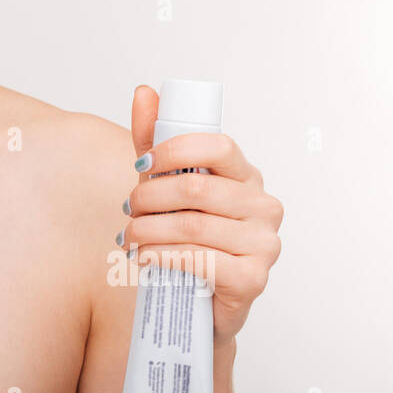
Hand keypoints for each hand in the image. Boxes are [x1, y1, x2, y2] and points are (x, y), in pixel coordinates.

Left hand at [121, 85, 282, 350]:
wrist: (197, 300)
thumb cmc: (185, 236)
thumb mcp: (166, 186)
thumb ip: (155, 141)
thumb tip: (144, 92)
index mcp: (246, 177)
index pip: (218, 145)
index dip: (173, 151)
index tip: (141, 165)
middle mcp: (263, 206)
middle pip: (196, 189)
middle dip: (150, 197)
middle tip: (128, 208)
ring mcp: (264, 244)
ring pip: (193, 226)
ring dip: (148, 229)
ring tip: (129, 235)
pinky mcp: (253, 279)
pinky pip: (201, 260)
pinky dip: (162, 256)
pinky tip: (143, 257)